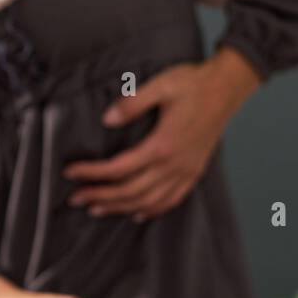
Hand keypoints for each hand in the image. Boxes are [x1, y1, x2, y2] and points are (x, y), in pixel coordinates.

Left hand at [62, 47, 260, 220]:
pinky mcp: (195, 172)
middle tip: (74, 198)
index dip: (92, 173)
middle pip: (130, 191)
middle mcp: (175, 164)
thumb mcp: (160, 85)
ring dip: (120, 208)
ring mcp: (187, 171)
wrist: (228, 87)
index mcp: (163, 144)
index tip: (69, 172)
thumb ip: (132, 103)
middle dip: (100, 196)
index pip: (119, 168)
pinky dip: (152, 210)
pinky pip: (172, 200)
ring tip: (96, 209)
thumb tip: (106, 119)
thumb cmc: (193, 83)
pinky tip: (137, 214)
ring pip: (149, 201)